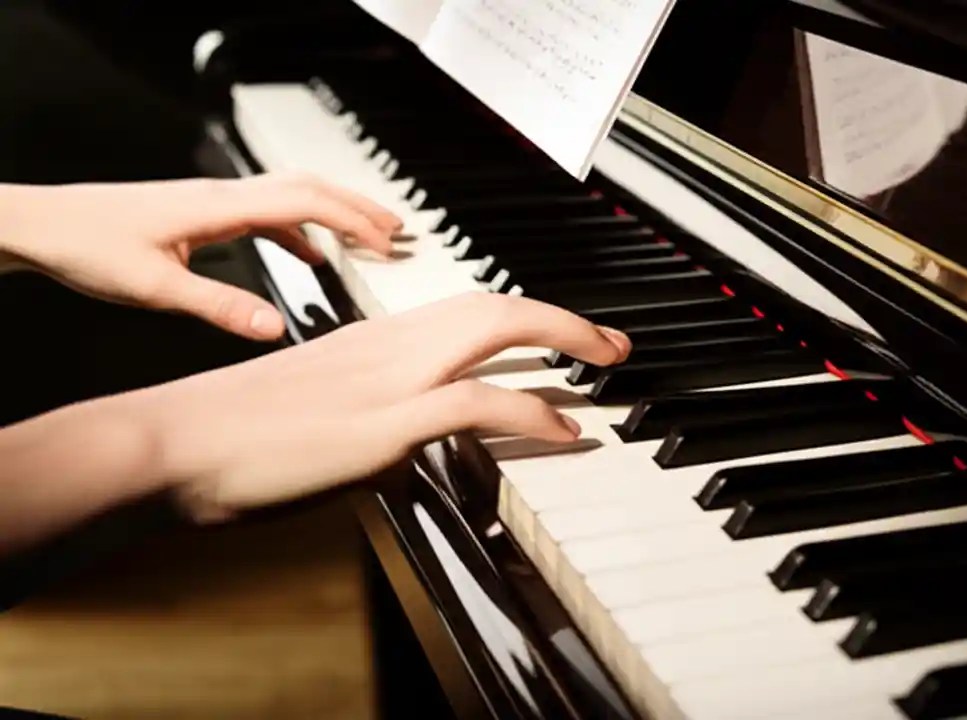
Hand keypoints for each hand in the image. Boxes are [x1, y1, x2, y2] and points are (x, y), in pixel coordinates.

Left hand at [0, 173, 400, 339]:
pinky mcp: (206, 213)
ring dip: (337, 214)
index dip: (353, 222)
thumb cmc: (88, 246)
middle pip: (310, 187)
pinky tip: (313, 254)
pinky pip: (269, 214)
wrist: (42, 223)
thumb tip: (273, 327)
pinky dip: (302, 230)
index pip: (306, 202)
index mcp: (220, 207)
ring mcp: (216, 201)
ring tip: (372, 238)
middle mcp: (224, 195)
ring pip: (293, 195)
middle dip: (360, 209)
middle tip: (400, 234)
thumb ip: (218, 306)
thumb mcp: (154, 287)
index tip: (387, 246)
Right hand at [106, 292, 631, 522]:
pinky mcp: (379, 424)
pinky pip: (474, 401)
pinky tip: (563, 429)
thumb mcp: (322, 419)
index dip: (522, 318)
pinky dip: (530, 409)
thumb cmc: (235, 439)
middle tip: (611, 342)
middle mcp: (386, 346)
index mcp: (371, 341)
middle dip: (562, 318)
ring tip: (607, 363)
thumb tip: (417, 451)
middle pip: (490, 304)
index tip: (560, 338)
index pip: (463, 310)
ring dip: (563, 339)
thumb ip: (378, 424)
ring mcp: (385, 380)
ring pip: (492, 328)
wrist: (170, 446)